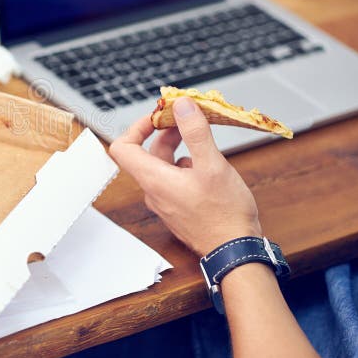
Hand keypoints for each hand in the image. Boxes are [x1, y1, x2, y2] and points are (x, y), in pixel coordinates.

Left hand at [109, 98, 260, 256]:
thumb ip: (195, 133)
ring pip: (163, 167)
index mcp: (154, 179)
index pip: (123, 148)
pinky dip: (186, 167)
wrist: (234, 251)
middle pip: (147, 154)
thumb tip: (182, 106)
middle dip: (165, 133)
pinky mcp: (177, 208)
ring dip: (178, 149)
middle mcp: (154, 191)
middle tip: (186, 120)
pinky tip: (207, 166)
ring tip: (201, 139)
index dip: (137, 127)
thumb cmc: (224, 214)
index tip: (158, 117)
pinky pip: (173, 181)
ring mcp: (165, 202)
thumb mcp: (213, 165)